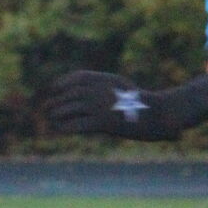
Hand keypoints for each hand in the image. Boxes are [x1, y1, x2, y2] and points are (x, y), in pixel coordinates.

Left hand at [43, 70, 176, 140]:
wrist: (161, 114)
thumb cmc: (139, 103)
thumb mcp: (120, 87)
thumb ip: (100, 87)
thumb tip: (76, 92)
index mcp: (106, 79)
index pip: (78, 77)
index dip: (63, 83)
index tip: (54, 89)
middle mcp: (101, 90)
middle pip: (70, 95)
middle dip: (56, 102)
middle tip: (47, 109)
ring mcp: (101, 106)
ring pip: (69, 109)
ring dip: (57, 115)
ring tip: (52, 120)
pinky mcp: (103, 123)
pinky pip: (76, 125)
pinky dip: (65, 127)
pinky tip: (60, 130)